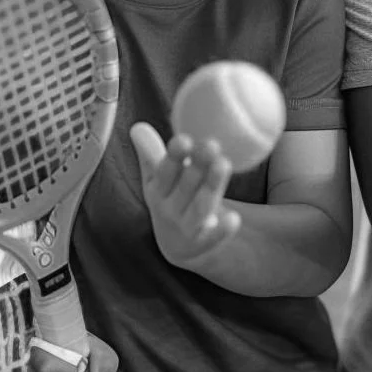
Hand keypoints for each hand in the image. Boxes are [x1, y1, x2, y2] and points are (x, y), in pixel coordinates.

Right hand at [130, 122, 241, 268]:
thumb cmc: (170, 198)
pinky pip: (213, 238)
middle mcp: (169, 209)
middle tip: (212, 144)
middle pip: (186, 186)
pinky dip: (222, 231)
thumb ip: (150, 153)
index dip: (174, 156)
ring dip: (211, 186)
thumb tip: (137, 126)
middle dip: (198, 166)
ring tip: (224, 164)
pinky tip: (234, 219)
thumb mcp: (156, 178)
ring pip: (200, 206)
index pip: (164, 172)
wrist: (177, 245)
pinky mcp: (203, 243)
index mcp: (158, 189)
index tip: (184, 140)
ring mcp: (186, 227)